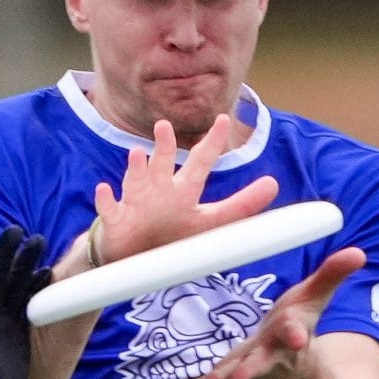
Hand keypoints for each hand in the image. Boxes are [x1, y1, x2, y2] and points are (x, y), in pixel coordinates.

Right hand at [91, 118, 275, 265]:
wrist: (134, 259)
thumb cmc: (173, 235)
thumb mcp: (209, 223)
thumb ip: (241, 205)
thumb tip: (274, 183)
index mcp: (183, 191)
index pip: (200, 163)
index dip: (212, 143)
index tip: (223, 119)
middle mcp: (160, 191)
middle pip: (164, 164)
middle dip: (164, 146)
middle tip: (164, 126)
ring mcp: (136, 203)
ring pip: (136, 180)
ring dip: (136, 167)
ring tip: (138, 154)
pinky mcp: (117, 221)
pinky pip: (110, 208)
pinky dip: (107, 199)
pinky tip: (105, 190)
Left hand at [164, 246, 366, 378]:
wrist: (287, 363)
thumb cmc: (297, 323)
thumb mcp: (315, 299)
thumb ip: (331, 276)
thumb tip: (358, 253)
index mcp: (292, 335)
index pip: (295, 332)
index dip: (295, 332)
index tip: (297, 335)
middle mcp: (272, 356)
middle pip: (265, 362)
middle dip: (256, 368)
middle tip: (242, 377)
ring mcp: (250, 368)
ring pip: (237, 374)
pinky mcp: (231, 374)